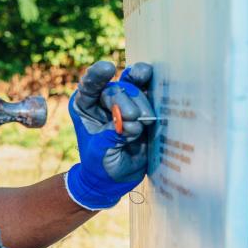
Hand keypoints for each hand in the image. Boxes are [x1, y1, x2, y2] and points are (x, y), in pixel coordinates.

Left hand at [66, 60, 155, 209]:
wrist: (115, 179)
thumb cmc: (99, 164)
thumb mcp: (100, 152)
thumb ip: (112, 135)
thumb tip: (132, 125)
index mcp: (85, 105)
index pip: (89, 85)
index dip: (98, 74)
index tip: (108, 69)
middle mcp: (104, 100)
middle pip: (116, 88)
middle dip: (125, 100)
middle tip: (132, 117)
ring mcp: (126, 102)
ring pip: (135, 88)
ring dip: (142, 102)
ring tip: (142, 123)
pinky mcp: (144, 109)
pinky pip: (152, 95)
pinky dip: (156, 97)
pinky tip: (161, 98)